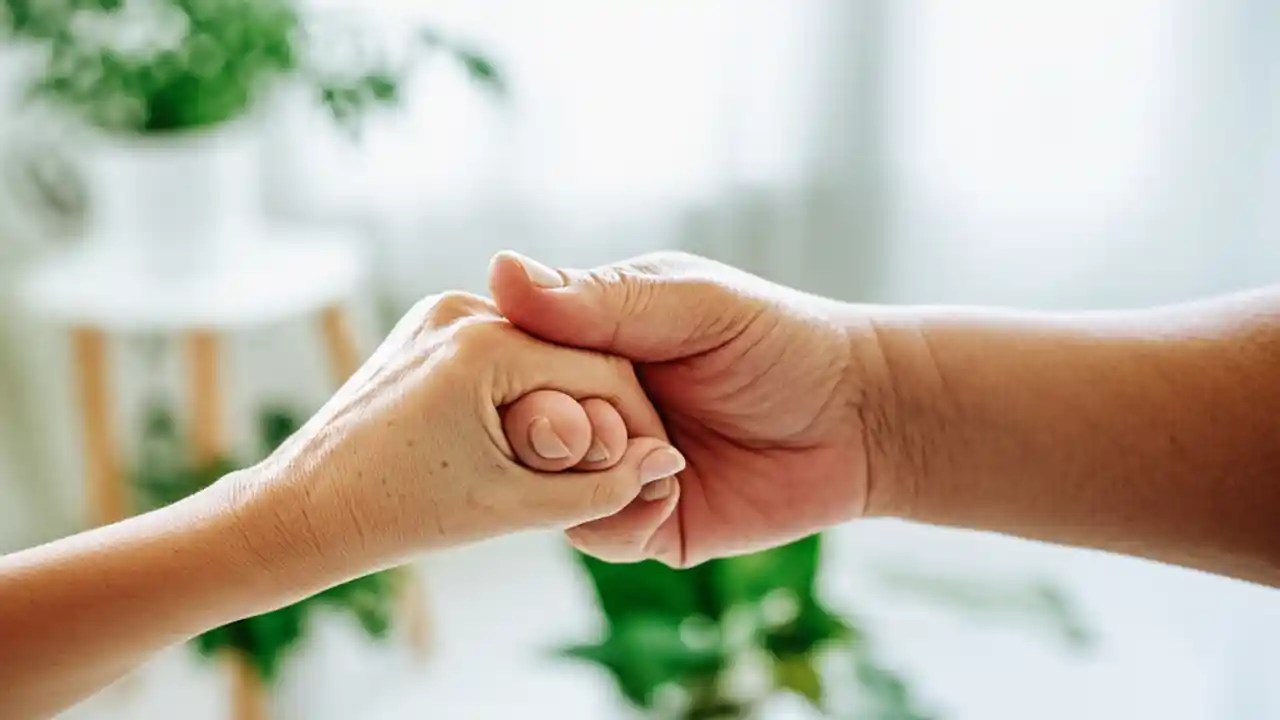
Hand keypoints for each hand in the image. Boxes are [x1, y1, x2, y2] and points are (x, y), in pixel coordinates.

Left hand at [228, 291, 685, 586]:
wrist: (302, 510)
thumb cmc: (401, 514)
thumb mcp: (517, 507)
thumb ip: (604, 487)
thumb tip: (666, 462)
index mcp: (485, 343)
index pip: (604, 371)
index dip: (640, 425)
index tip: (654, 467)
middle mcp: (462, 308)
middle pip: (573, 356)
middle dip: (598, 414)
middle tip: (606, 470)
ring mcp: (439, 312)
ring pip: (542, 352)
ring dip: (563, 400)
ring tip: (562, 461)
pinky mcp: (426, 326)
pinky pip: (504, 351)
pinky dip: (525, 391)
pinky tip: (521, 437)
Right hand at [489, 251, 877, 565]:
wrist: (859, 420)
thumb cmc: (783, 342)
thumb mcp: (696, 305)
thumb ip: (605, 298)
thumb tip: (501, 271)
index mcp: (587, 339)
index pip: (506, 353)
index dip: (510, 371)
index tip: (541, 376)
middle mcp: (589, 402)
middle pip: (517, 428)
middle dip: (550, 432)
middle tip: (604, 427)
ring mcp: (611, 465)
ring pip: (544, 489)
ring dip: (589, 478)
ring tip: (660, 455)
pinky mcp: (643, 523)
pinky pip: (596, 535)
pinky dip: (623, 518)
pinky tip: (673, 489)